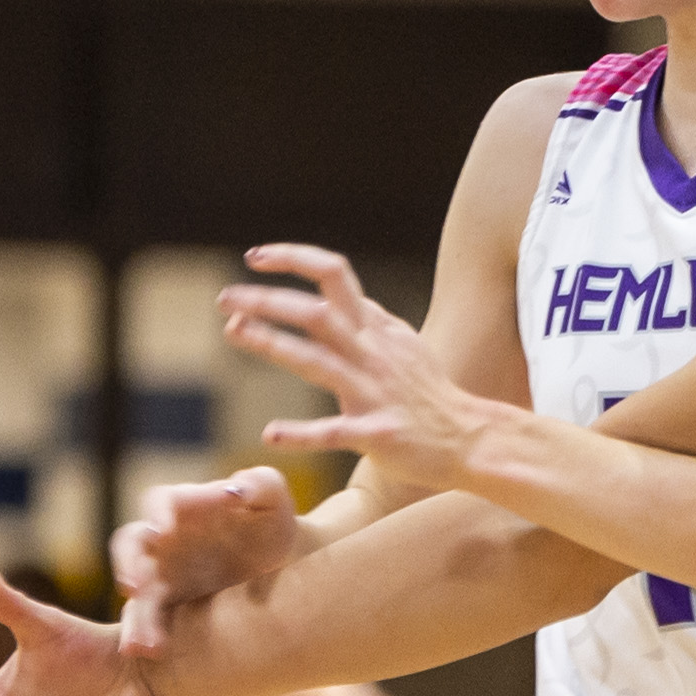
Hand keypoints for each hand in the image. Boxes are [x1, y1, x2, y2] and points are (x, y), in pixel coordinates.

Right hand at [111, 467, 309, 658]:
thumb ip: (261, 484)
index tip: (165, 528)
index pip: (161, 501)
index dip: (159, 512)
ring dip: (136, 615)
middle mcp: (162, 541)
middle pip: (130, 545)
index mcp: (184, 505)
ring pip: (135, 593)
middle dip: (128, 564)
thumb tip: (237, 488)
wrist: (284, 566)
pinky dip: (144, 636)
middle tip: (135, 585)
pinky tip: (153, 653)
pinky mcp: (164, 610)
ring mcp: (159, 577)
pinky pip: (145, 622)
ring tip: (143, 643)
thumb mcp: (273, 499)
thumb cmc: (271, 523)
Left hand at [220, 245, 498, 494]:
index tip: (254, 256)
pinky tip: (271, 434)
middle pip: (317, 313)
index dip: (293, 258)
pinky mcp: (377, 434)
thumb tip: (350, 297)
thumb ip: (373, 321)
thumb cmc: (432, 394)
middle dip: (267, 300)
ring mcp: (374, 392)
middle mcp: (373, 353)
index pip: (334, 274)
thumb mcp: (406, 344)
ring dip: (272, 344)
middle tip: (225, 299)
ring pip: (318, 361)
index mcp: (376, 329)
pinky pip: (335, 432)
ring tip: (233, 331)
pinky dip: (301, 433)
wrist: (471, 438)